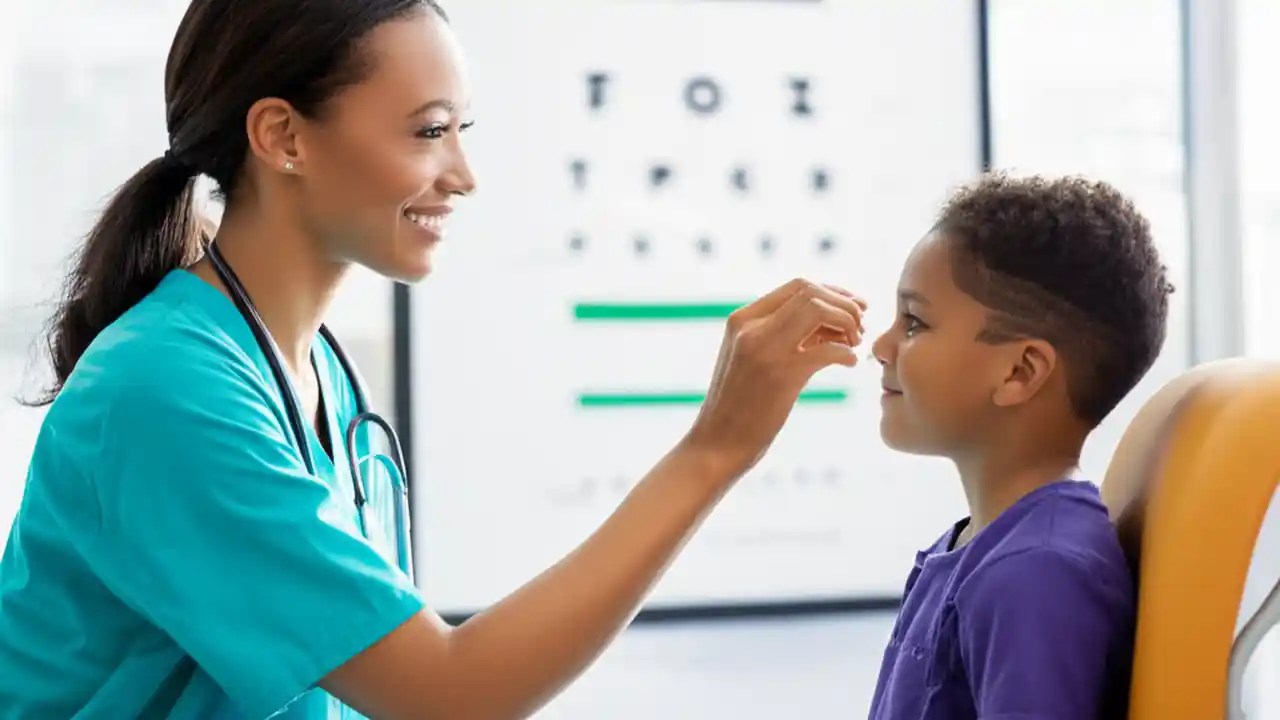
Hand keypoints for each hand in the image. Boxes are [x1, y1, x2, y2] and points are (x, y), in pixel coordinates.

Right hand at [681, 278, 866, 481]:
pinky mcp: (781, 376)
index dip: (834, 292)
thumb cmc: (739, 407)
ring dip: (847, 323)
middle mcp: (750, 327)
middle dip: (845, 305)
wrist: (716, 446)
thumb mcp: (752, 359)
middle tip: (859, 328)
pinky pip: (827, 349)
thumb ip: (779, 336)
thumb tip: (829, 323)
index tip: (854, 308)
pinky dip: (846, 353)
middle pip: (811, 292)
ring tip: (854, 344)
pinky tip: (850, 364)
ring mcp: (764, 349)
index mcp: (742, 319)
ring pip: (819, 310)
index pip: (798, 286)